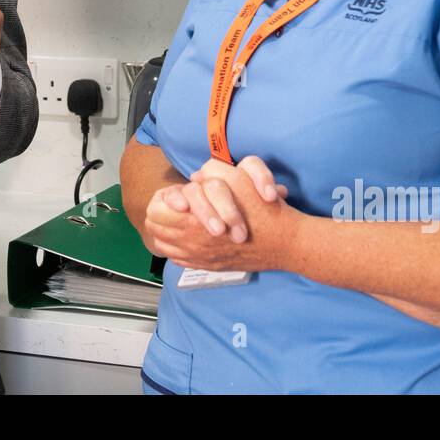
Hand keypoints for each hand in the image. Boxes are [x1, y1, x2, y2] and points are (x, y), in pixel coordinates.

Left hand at [142, 157, 297, 272]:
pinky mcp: (208, 267)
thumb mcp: (238, 178)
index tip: (177, 194)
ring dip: (167, 231)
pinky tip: (189, 238)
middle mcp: (191, 243)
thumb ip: (211, 172)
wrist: (283, 242)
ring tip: (178, 220)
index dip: (163, 198)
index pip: (155, 211)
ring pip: (164, 245)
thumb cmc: (262, 209)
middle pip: (155, 228)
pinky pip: (178, 260)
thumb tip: (195, 177)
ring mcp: (199, 258)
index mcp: (193, 220)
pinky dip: (177, 248)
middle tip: (175, 205)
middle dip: (162, 214)